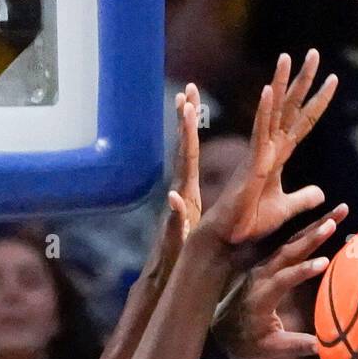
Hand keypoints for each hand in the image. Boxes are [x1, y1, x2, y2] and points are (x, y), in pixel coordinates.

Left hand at [163, 83, 202, 268]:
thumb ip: (177, 219)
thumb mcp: (177, 238)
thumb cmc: (173, 257)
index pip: (187, 156)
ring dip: (187, 127)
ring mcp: (182, 190)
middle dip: (186, 118)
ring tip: (188, 101)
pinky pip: (189, 164)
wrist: (163, 268)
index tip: (190, 106)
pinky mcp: (185, 197)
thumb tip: (174, 198)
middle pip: (184, 146)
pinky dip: (191, 145)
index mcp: (184, 192)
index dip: (189, 131)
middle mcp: (181, 186)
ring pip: (185, 151)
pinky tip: (194, 136)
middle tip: (188, 90)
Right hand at [202, 51, 337, 247]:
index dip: (318, 101)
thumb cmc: (250, 222)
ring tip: (286, 57)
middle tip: (314, 52)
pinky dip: (264, 111)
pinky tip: (269, 90)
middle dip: (303, 81)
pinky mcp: (251, 164)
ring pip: (273, 112)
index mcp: (278, 155)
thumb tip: (321, 194)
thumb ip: (303, 198)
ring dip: (280, 84)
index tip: (333, 79)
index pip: (303, 122)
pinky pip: (259, 133)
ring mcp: (259, 153)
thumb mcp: (285, 208)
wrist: (231, 236)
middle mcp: (268, 147)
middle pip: (290, 108)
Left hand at [213, 203, 348, 358]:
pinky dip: (308, 232)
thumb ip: (295, 346)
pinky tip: (326, 221)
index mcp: (261, 298)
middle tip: (336, 220)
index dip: (303, 271)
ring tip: (340, 211)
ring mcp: (265, 267)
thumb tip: (323, 347)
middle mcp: (262, 276)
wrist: (221, 331)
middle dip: (314, 235)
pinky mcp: (269, 263)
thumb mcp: (269, 348)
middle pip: (290, 251)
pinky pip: (291, 244)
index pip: (283, 280)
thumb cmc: (246, 343)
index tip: (324, 263)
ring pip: (293, 242)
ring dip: (316, 226)